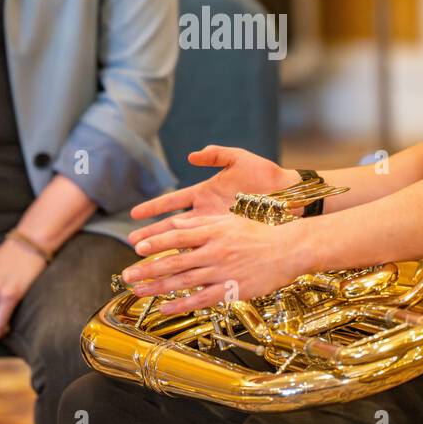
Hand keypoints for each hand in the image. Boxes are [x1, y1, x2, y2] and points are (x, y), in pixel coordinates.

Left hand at [120, 213, 311, 313]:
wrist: (288, 250)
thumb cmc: (257, 234)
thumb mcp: (228, 221)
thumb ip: (200, 224)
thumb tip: (174, 224)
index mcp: (213, 232)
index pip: (178, 237)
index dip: (155, 243)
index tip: (136, 248)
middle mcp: (215, 252)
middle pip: (175, 261)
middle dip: (148, 269)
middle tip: (127, 274)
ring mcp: (222, 272)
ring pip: (184, 281)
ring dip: (158, 288)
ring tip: (138, 291)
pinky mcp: (231, 290)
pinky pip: (201, 299)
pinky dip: (181, 305)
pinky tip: (164, 308)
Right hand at [128, 145, 297, 248]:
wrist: (289, 194)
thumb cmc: (264, 174)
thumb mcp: (239, 159)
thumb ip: (216, 154)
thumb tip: (193, 155)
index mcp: (205, 194)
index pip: (173, 202)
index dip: (154, 208)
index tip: (134, 215)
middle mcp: (207, 213)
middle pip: (173, 225)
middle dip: (153, 234)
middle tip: (133, 244)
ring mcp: (217, 228)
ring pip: (186, 241)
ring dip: (168, 250)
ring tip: (149, 260)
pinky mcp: (229, 238)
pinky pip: (207, 250)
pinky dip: (193, 259)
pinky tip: (179, 269)